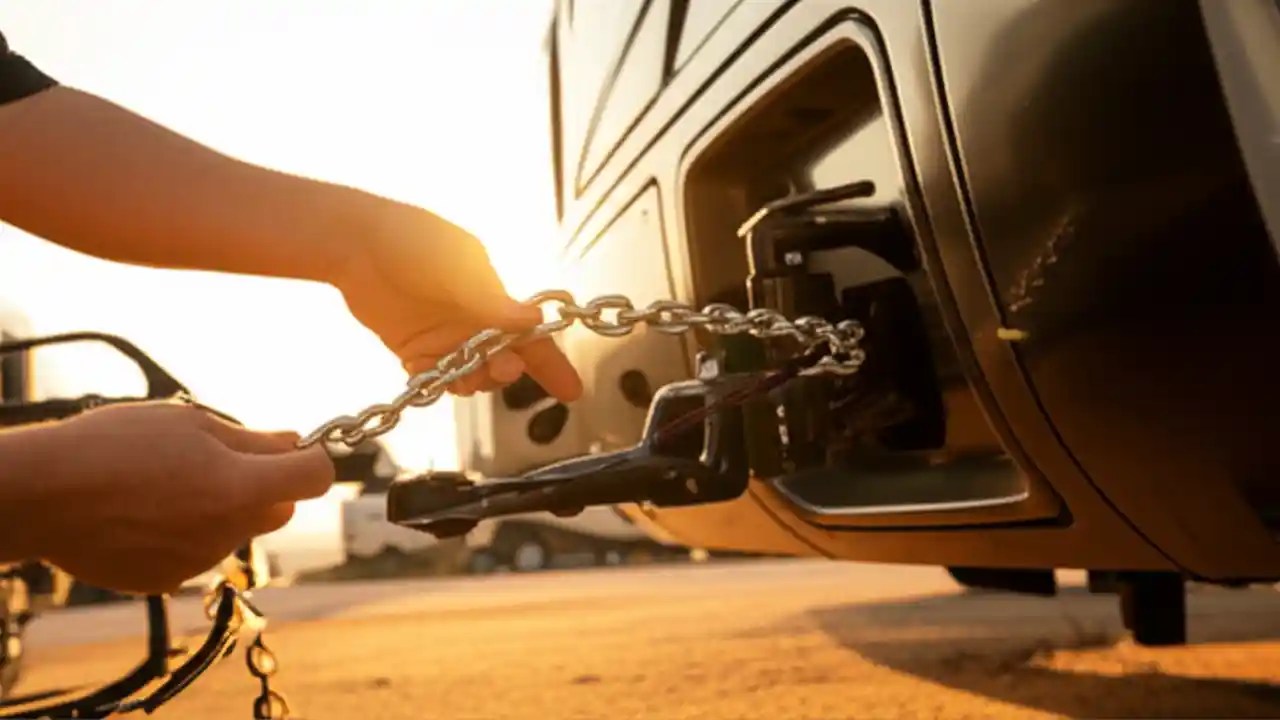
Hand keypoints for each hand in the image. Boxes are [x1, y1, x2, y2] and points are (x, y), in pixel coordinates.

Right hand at [26, 401, 333, 594]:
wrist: (42, 496)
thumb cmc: (116, 445)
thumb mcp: (191, 423)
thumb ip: (253, 440)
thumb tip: (295, 444)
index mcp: (241, 488)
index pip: (315, 478)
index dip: (311, 460)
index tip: (293, 450)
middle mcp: (229, 531)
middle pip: (280, 509)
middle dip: (265, 486)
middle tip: (218, 461)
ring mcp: (200, 561)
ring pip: (236, 529)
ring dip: (221, 508)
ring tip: (165, 484)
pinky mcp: (170, 579)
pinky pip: (199, 551)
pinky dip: (188, 533)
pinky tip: (145, 513)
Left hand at [330, 203, 582, 400]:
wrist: (353, 241)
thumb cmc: (411, 241)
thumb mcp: (457, 267)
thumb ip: (492, 301)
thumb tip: (534, 320)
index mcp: (492, 298)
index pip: (532, 336)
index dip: (553, 364)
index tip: (571, 391)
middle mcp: (473, 320)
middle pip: (505, 360)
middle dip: (506, 371)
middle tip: (498, 368)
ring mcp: (445, 336)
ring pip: (472, 374)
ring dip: (473, 381)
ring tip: (462, 375)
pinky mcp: (414, 348)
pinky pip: (434, 377)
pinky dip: (435, 381)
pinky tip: (427, 373)